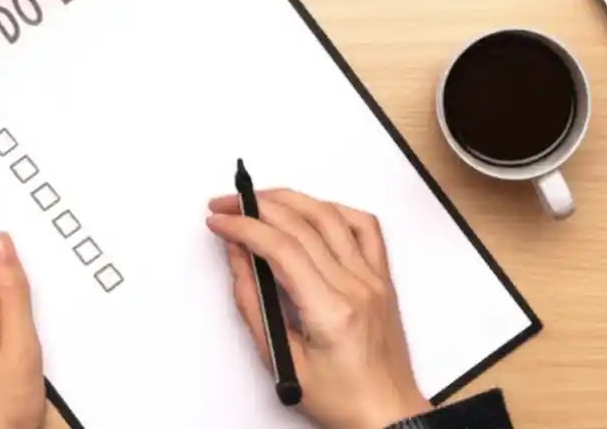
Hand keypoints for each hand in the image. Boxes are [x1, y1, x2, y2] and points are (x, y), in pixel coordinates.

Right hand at [207, 190, 431, 428]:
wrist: (387, 414)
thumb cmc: (343, 400)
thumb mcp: (284, 361)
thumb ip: (255, 306)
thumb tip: (239, 258)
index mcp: (332, 310)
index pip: (282, 248)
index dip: (245, 226)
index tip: (220, 220)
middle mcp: (357, 286)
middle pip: (304, 223)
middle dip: (259, 206)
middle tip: (229, 203)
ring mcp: (373, 278)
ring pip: (332, 216)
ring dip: (292, 199)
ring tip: (261, 199)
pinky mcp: (382, 277)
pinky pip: (364, 227)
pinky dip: (335, 210)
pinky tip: (312, 210)